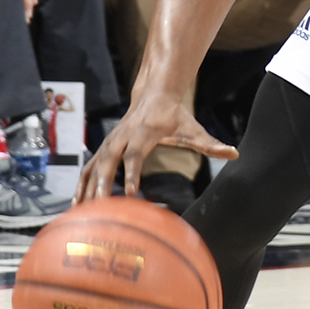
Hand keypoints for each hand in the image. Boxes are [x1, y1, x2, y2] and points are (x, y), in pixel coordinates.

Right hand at [77, 90, 236, 201]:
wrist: (153, 96)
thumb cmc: (175, 116)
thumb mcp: (193, 129)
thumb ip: (211, 144)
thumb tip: (233, 153)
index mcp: (143, 133)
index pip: (135, 155)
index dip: (132, 173)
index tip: (131, 193)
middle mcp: (122, 137)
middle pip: (107, 162)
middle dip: (102, 185)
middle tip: (100, 207)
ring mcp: (109, 142)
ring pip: (93, 166)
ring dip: (85, 188)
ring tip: (79, 212)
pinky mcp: (103, 148)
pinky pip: (89, 169)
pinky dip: (81, 186)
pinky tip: (76, 205)